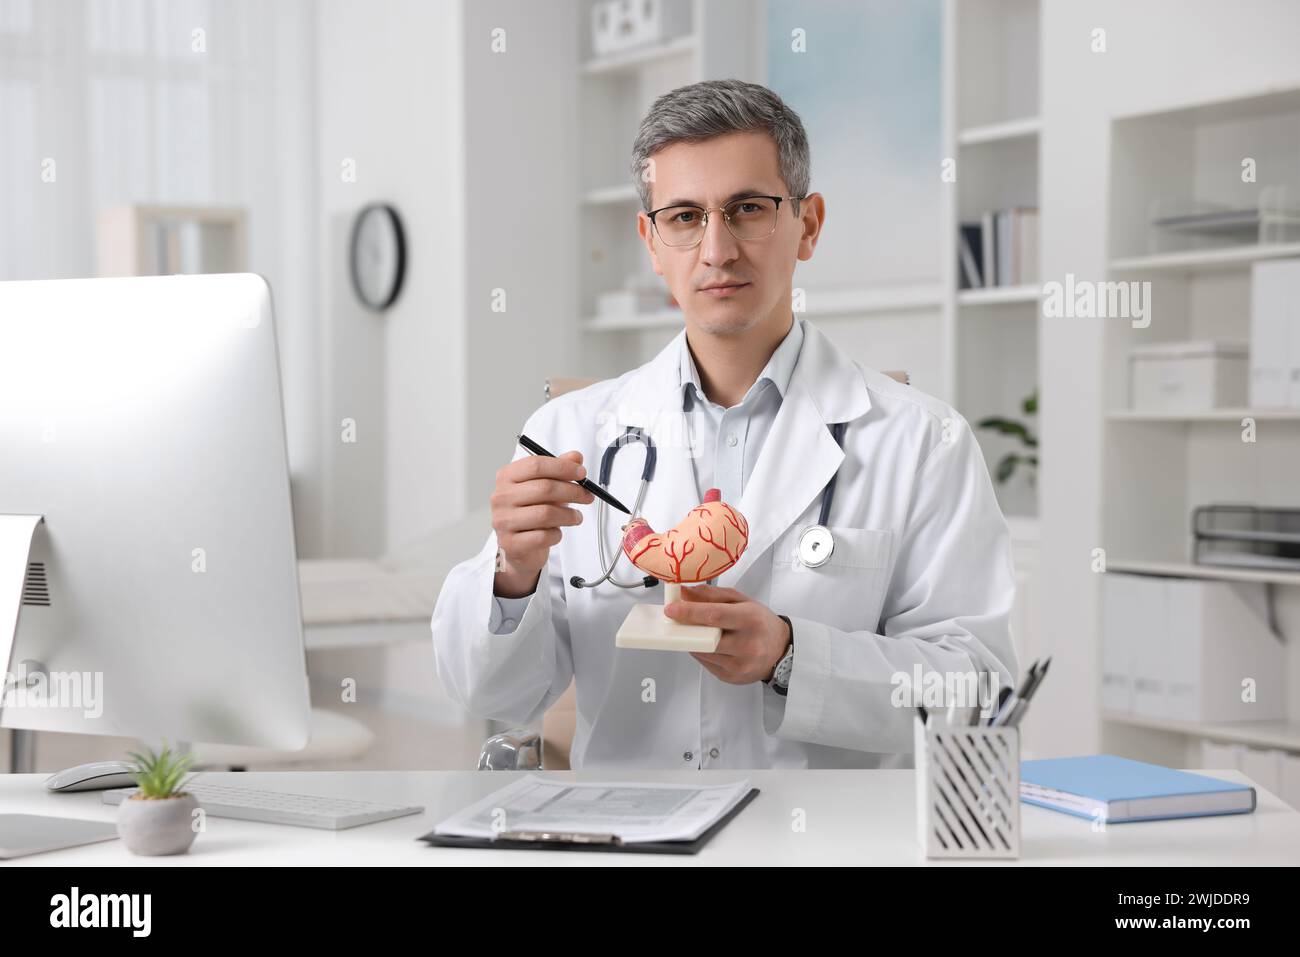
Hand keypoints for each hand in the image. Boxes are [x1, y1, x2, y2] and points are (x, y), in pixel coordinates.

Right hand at [491, 449, 594, 597]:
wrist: (519, 545)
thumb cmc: (531, 511)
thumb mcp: (545, 486)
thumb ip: (559, 469)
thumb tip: (576, 457)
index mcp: (507, 476)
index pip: (536, 465)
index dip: (563, 467)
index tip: (581, 473)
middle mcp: (501, 497)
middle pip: (544, 488)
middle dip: (573, 491)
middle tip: (587, 496)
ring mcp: (503, 520)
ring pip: (546, 514)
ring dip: (569, 515)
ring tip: (576, 517)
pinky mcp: (510, 543)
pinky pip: (543, 536)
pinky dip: (557, 534)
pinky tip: (557, 531)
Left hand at [664, 584, 791, 684]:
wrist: (781, 650)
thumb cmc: (761, 622)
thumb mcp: (742, 601)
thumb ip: (712, 595)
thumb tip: (685, 593)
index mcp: (750, 620)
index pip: (714, 616)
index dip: (689, 613)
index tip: (672, 609)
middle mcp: (746, 645)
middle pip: (705, 638)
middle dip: (686, 628)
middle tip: (675, 619)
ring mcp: (739, 665)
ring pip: (702, 652)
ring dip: (693, 640)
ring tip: (696, 630)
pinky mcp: (731, 677)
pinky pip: (705, 663)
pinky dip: (701, 652)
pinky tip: (709, 644)